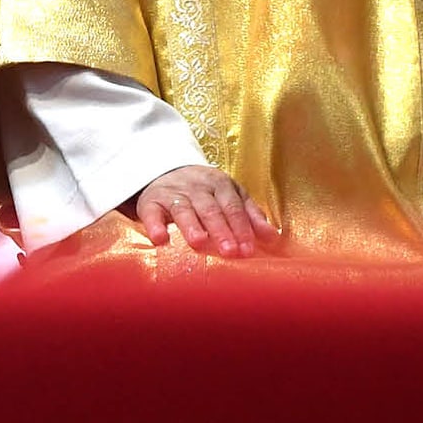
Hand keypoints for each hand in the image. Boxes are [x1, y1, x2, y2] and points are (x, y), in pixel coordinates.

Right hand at [133, 164, 274, 256]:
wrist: (164, 170)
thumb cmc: (205, 191)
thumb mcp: (230, 195)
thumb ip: (250, 215)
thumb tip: (272, 238)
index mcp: (219, 184)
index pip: (233, 207)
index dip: (241, 227)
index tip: (248, 249)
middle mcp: (195, 187)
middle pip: (210, 209)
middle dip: (221, 230)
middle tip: (230, 252)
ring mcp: (171, 193)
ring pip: (183, 209)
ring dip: (191, 225)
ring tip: (198, 242)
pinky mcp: (150, 201)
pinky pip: (151, 212)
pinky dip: (154, 224)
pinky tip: (159, 238)